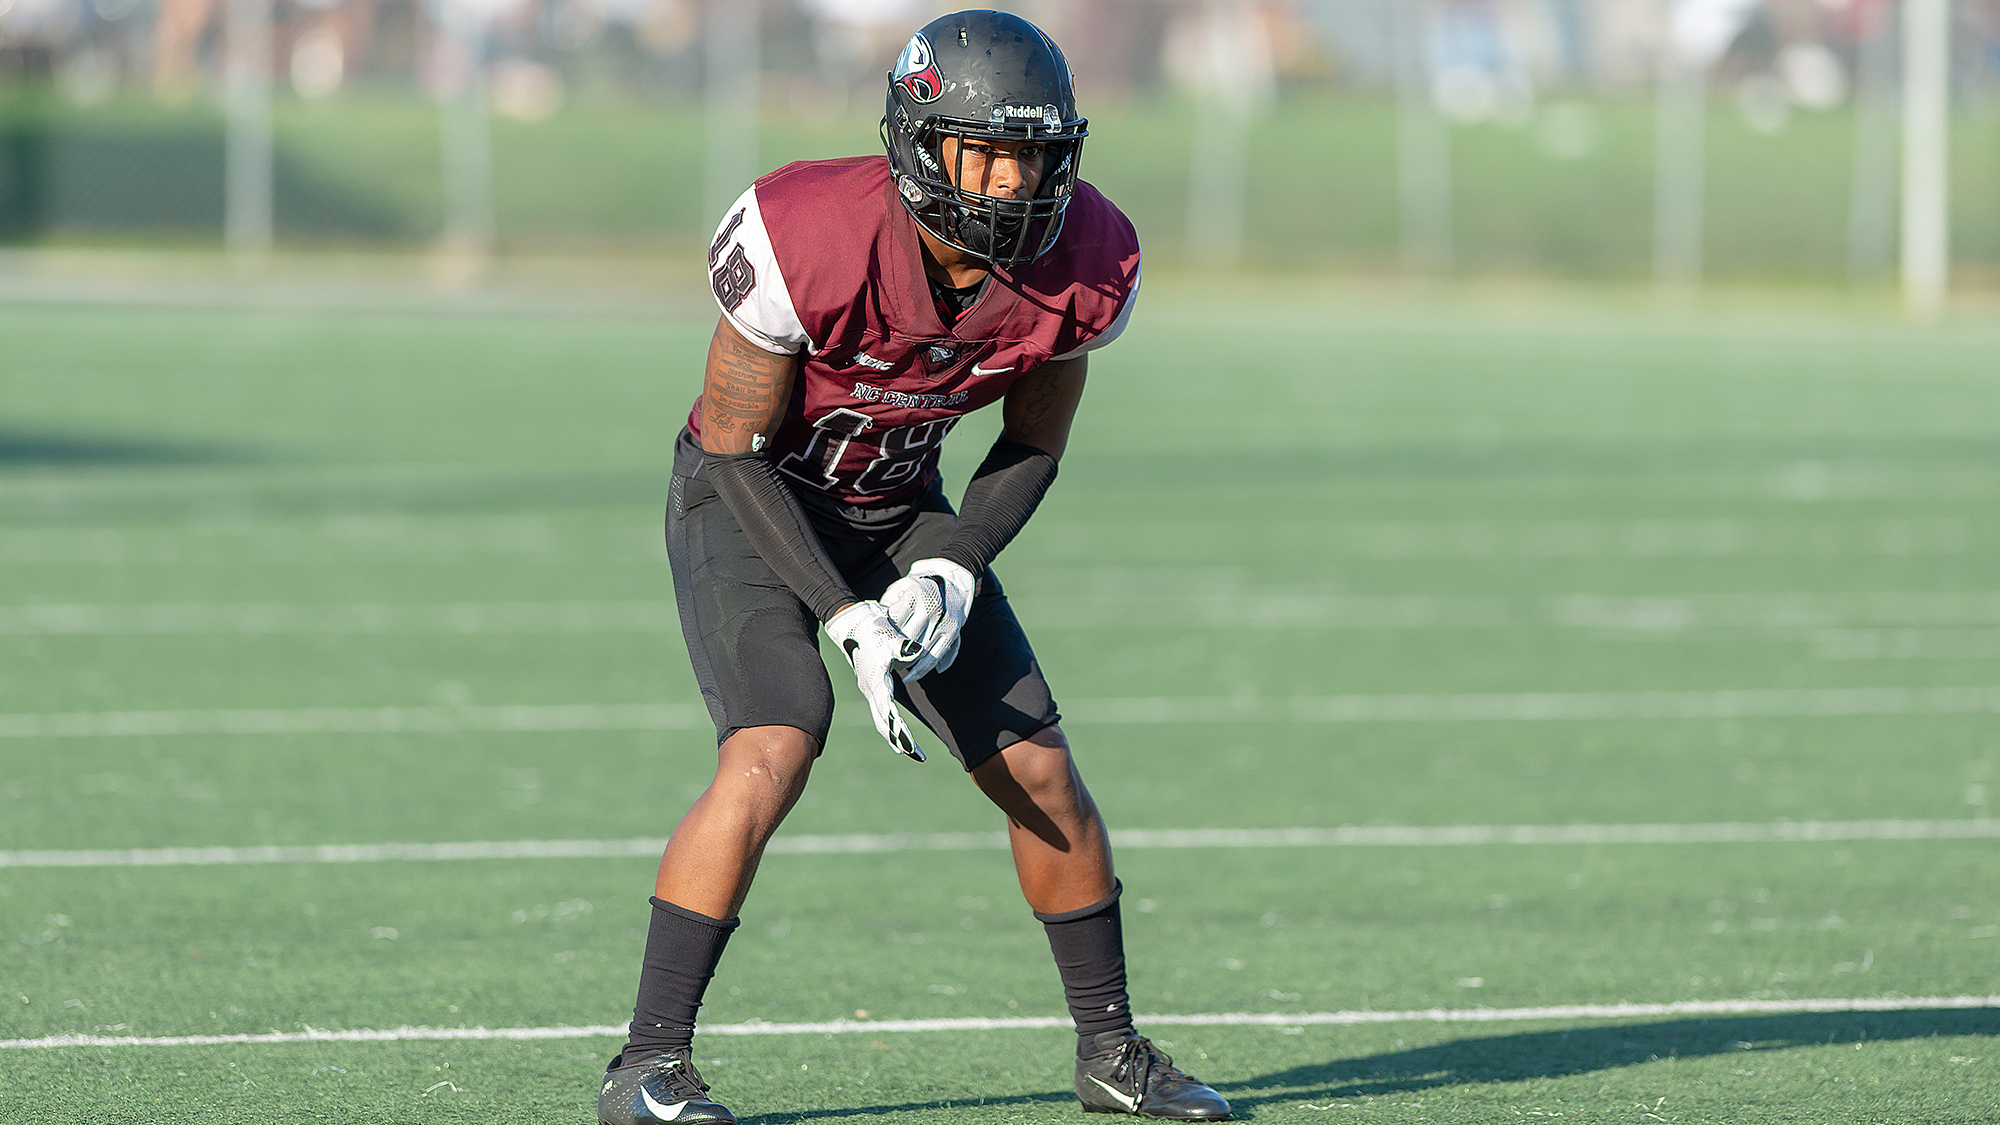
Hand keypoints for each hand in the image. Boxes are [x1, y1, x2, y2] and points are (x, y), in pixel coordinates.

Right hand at [825, 601, 925, 761]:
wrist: (849, 618)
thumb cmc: (869, 625)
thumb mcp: (886, 634)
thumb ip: (901, 645)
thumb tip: (915, 650)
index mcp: (875, 681)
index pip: (888, 714)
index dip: (900, 732)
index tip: (910, 749)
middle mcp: (871, 688)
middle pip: (884, 723)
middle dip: (900, 740)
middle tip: (918, 756)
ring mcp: (870, 687)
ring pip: (882, 717)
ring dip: (895, 733)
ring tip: (909, 748)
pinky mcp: (872, 681)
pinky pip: (882, 708)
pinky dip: (890, 720)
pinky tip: (896, 725)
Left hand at [881, 558, 975, 680]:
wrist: (952, 577)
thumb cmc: (920, 585)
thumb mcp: (900, 588)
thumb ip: (888, 605)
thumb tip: (878, 625)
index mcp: (915, 596)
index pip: (895, 624)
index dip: (885, 638)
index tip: (877, 648)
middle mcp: (931, 609)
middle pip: (910, 640)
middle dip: (897, 654)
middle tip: (885, 664)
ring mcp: (945, 621)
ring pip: (925, 651)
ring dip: (911, 665)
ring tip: (898, 673)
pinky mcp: (954, 631)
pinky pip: (939, 655)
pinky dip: (925, 667)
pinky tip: (913, 674)